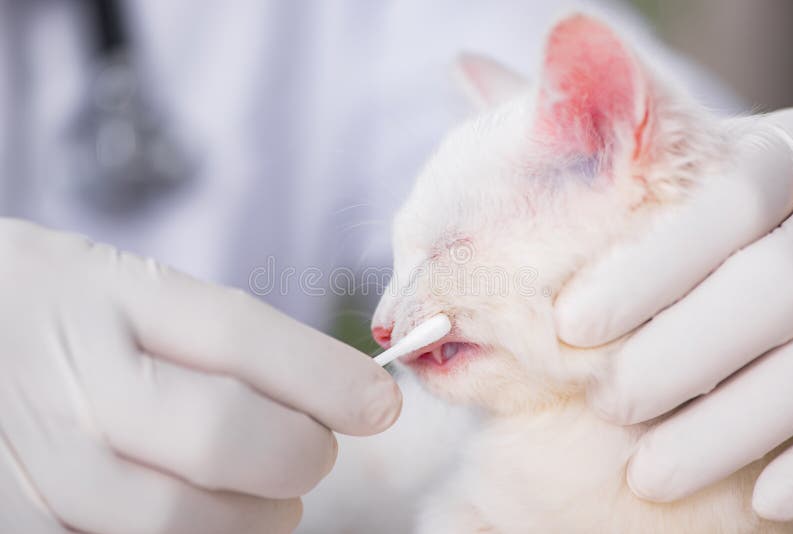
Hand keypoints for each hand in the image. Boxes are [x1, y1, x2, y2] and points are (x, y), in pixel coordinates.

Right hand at [0, 219, 400, 533]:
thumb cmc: (60, 313)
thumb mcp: (124, 289)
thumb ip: (216, 337)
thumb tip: (342, 393)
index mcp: (105, 290)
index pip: (238, 335)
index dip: (325, 376)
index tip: (380, 404)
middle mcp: (67, 371)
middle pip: (220, 434)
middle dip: (296, 454)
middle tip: (313, 453)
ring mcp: (36, 455)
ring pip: (178, 518)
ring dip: (254, 517)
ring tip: (270, 498)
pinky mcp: (17, 519)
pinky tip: (208, 516)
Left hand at [554, 108, 792, 520]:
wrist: (785, 263)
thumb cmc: (695, 224)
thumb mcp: (652, 172)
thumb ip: (577, 135)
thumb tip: (464, 66)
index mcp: (779, 156)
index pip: (727, 200)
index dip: (651, 266)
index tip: (570, 325)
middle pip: (776, 286)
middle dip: (681, 355)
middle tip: (607, 402)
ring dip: (730, 426)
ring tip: (649, 474)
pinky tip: (761, 500)